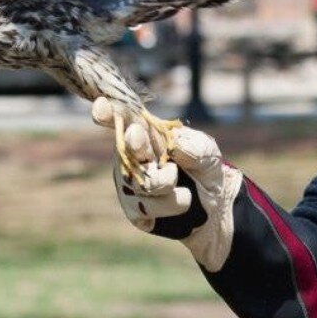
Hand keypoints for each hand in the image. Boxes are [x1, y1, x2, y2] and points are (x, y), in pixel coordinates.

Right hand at [92, 98, 242, 271]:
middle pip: (124, 149)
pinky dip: (173, 203)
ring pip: (143, 183)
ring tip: (181, 181)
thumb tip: (175, 146)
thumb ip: (196, 146)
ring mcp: (129, 185)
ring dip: (168, 182)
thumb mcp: (208, 152)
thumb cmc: (205, 170)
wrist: (215, 206)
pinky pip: (149, 207)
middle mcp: (131, 157)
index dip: (108, 113)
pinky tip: (182, 199)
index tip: (100, 106)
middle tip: (137, 134)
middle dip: (134, 142)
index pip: (122, 120)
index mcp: (146, 134)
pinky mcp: (134, 211)